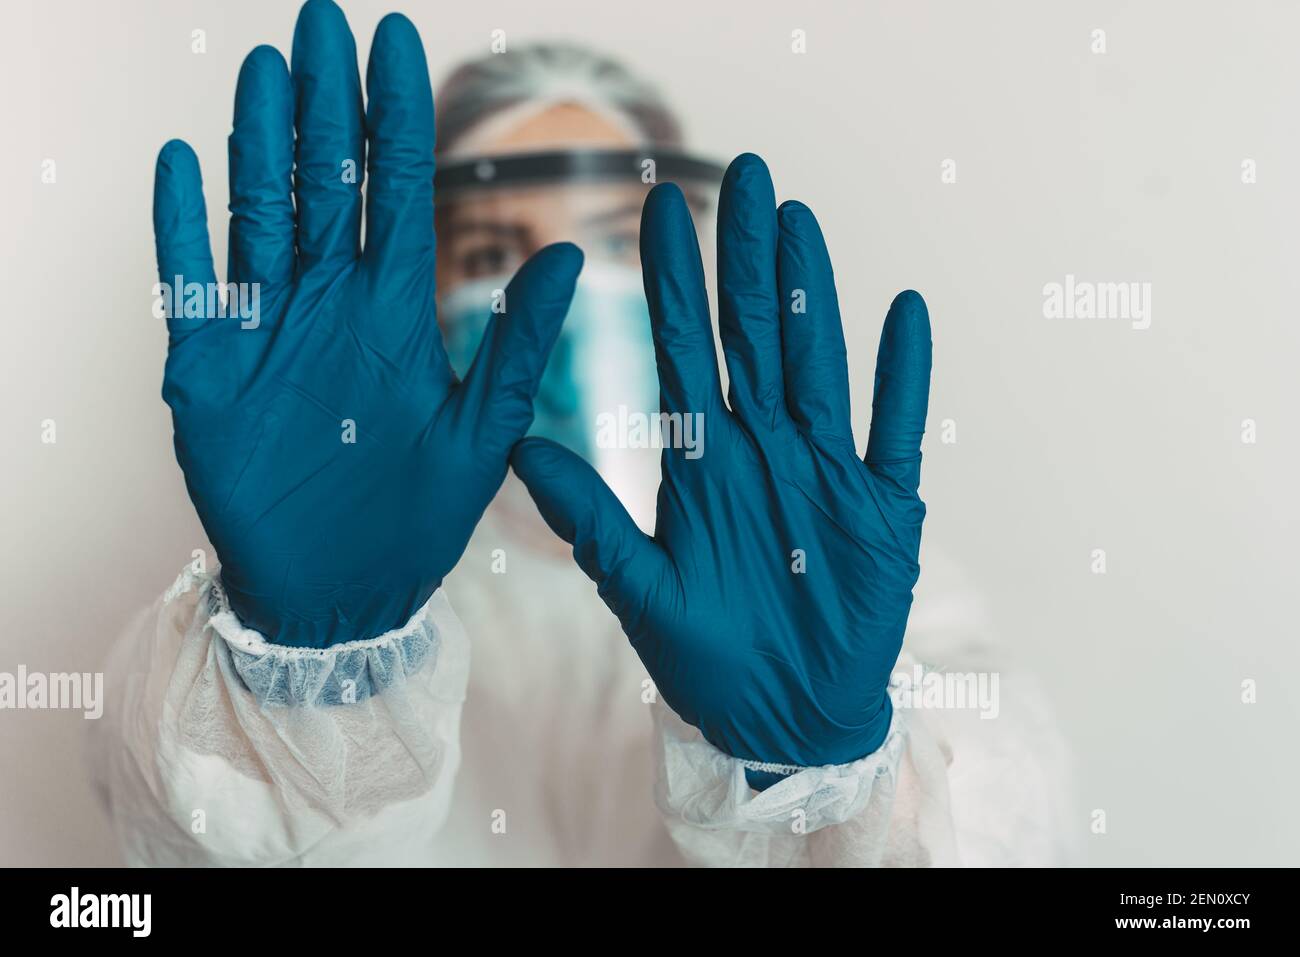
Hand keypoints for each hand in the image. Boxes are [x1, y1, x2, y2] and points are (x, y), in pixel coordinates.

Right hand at [152, 0, 580, 646]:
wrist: (344, 591)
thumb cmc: (420, 518)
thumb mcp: (486, 434)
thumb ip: (518, 346)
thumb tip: (573, 256)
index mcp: (401, 315)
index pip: (401, 192)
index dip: (397, 117)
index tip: (396, 39)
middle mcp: (335, 307)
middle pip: (328, 184)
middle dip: (324, 103)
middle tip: (319, 19)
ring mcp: (271, 332)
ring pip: (262, 215)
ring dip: (260, 142)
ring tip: (263, 69)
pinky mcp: (210, 370)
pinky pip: (194, 285)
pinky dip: (185, 228)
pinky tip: (184, 162)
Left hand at [511, 154, 931, 771]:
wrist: (782, 719)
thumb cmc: (707, 658)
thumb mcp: (638, 589)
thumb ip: (588, 519)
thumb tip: (518, 450)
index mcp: (701, 460)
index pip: (684, 349)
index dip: (675, 278)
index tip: (659, 204)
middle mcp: (761, 448)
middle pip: (753, 334)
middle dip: (746, 255)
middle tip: (745, 174)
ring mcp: (824, 470)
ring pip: (818, 362)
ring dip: (812, 294)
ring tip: (802, 222)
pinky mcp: (881, 507)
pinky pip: (894, 430)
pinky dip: (901, 378)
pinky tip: (902, 314)